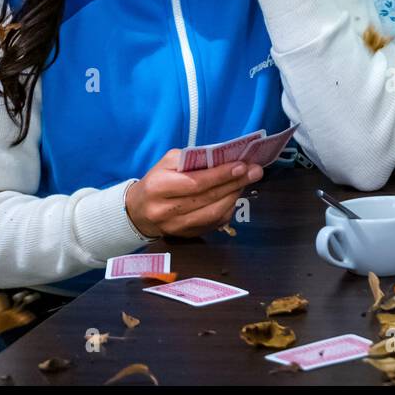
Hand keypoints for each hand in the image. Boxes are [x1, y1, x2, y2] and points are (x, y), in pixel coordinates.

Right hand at [125, 150, 262, 238]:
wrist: (138, 211)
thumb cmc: (157, 180)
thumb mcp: (168, 162)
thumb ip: (194, 158)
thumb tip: (224, 158)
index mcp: (159, 187)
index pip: (196, 183)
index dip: (221, 175)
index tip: (242, 166)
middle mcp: (165, 210)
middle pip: (207, 198)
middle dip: (235, 183)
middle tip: (255, 171)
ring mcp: (176, 227)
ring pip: (213, 213)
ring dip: (234, 196)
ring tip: (246, 181)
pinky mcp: (186, 236)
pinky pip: (214, 223)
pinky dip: (228, 208)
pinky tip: (234, 196)